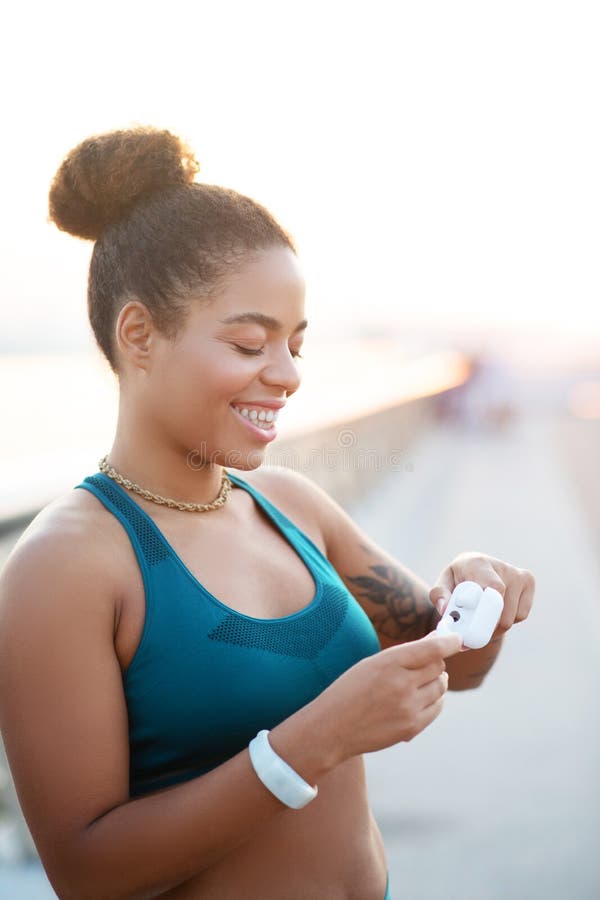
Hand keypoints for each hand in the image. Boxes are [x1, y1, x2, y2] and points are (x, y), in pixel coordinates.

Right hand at [312, 632, 462, 761]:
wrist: (332, 728)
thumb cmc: (349, 691)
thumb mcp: (372, 664)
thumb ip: (404, 654)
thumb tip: (435, 640)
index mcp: (389, 663)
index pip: (432, 649)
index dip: (449, 641)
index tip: (456, 639)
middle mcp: (402, 685)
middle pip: (438, 666)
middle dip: (436, 661)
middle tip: (425, 662)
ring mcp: (408, 708)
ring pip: (440, 686)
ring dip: (436, 680)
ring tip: (419, 681)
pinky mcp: (412, 727)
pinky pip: (438, 707)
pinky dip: (435, 699)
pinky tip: (421, 697)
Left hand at [429, 551, 535, 636]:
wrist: (476, 567)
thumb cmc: (458, 579)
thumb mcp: (443, 584)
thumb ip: (439, 595)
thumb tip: (445, 609)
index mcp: (478, 564)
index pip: (493, 588)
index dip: (486, 609)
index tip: (472, 623)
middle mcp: (502, 566)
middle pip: (501, 610)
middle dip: (484, 627)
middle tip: (469, 637)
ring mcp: (518, 574)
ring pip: (511, 617)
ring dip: (494, 628)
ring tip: (480, 622)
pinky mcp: (529, 582)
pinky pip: (521, 615)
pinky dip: (506, 622)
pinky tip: (495, 613)